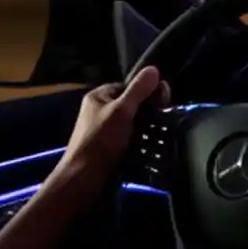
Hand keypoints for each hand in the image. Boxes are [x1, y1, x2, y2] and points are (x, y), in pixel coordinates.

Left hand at [45, 66, 168, 209]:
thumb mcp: (121, 111)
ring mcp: (106, 131)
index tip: (163, 101)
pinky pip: (131, 138)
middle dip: (149, 110)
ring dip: (147, 127)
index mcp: (99, 97)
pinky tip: (152, 146)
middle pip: (133, 104)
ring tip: (161, 133)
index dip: (147, 91)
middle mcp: (101, 111)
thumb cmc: (100, 141)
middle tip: (162, 119)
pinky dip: (141, 140)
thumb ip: (138, 90)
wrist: (84, 179)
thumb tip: (154, 69)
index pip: (129, 86)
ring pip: (134, 122)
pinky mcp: (111, 148)